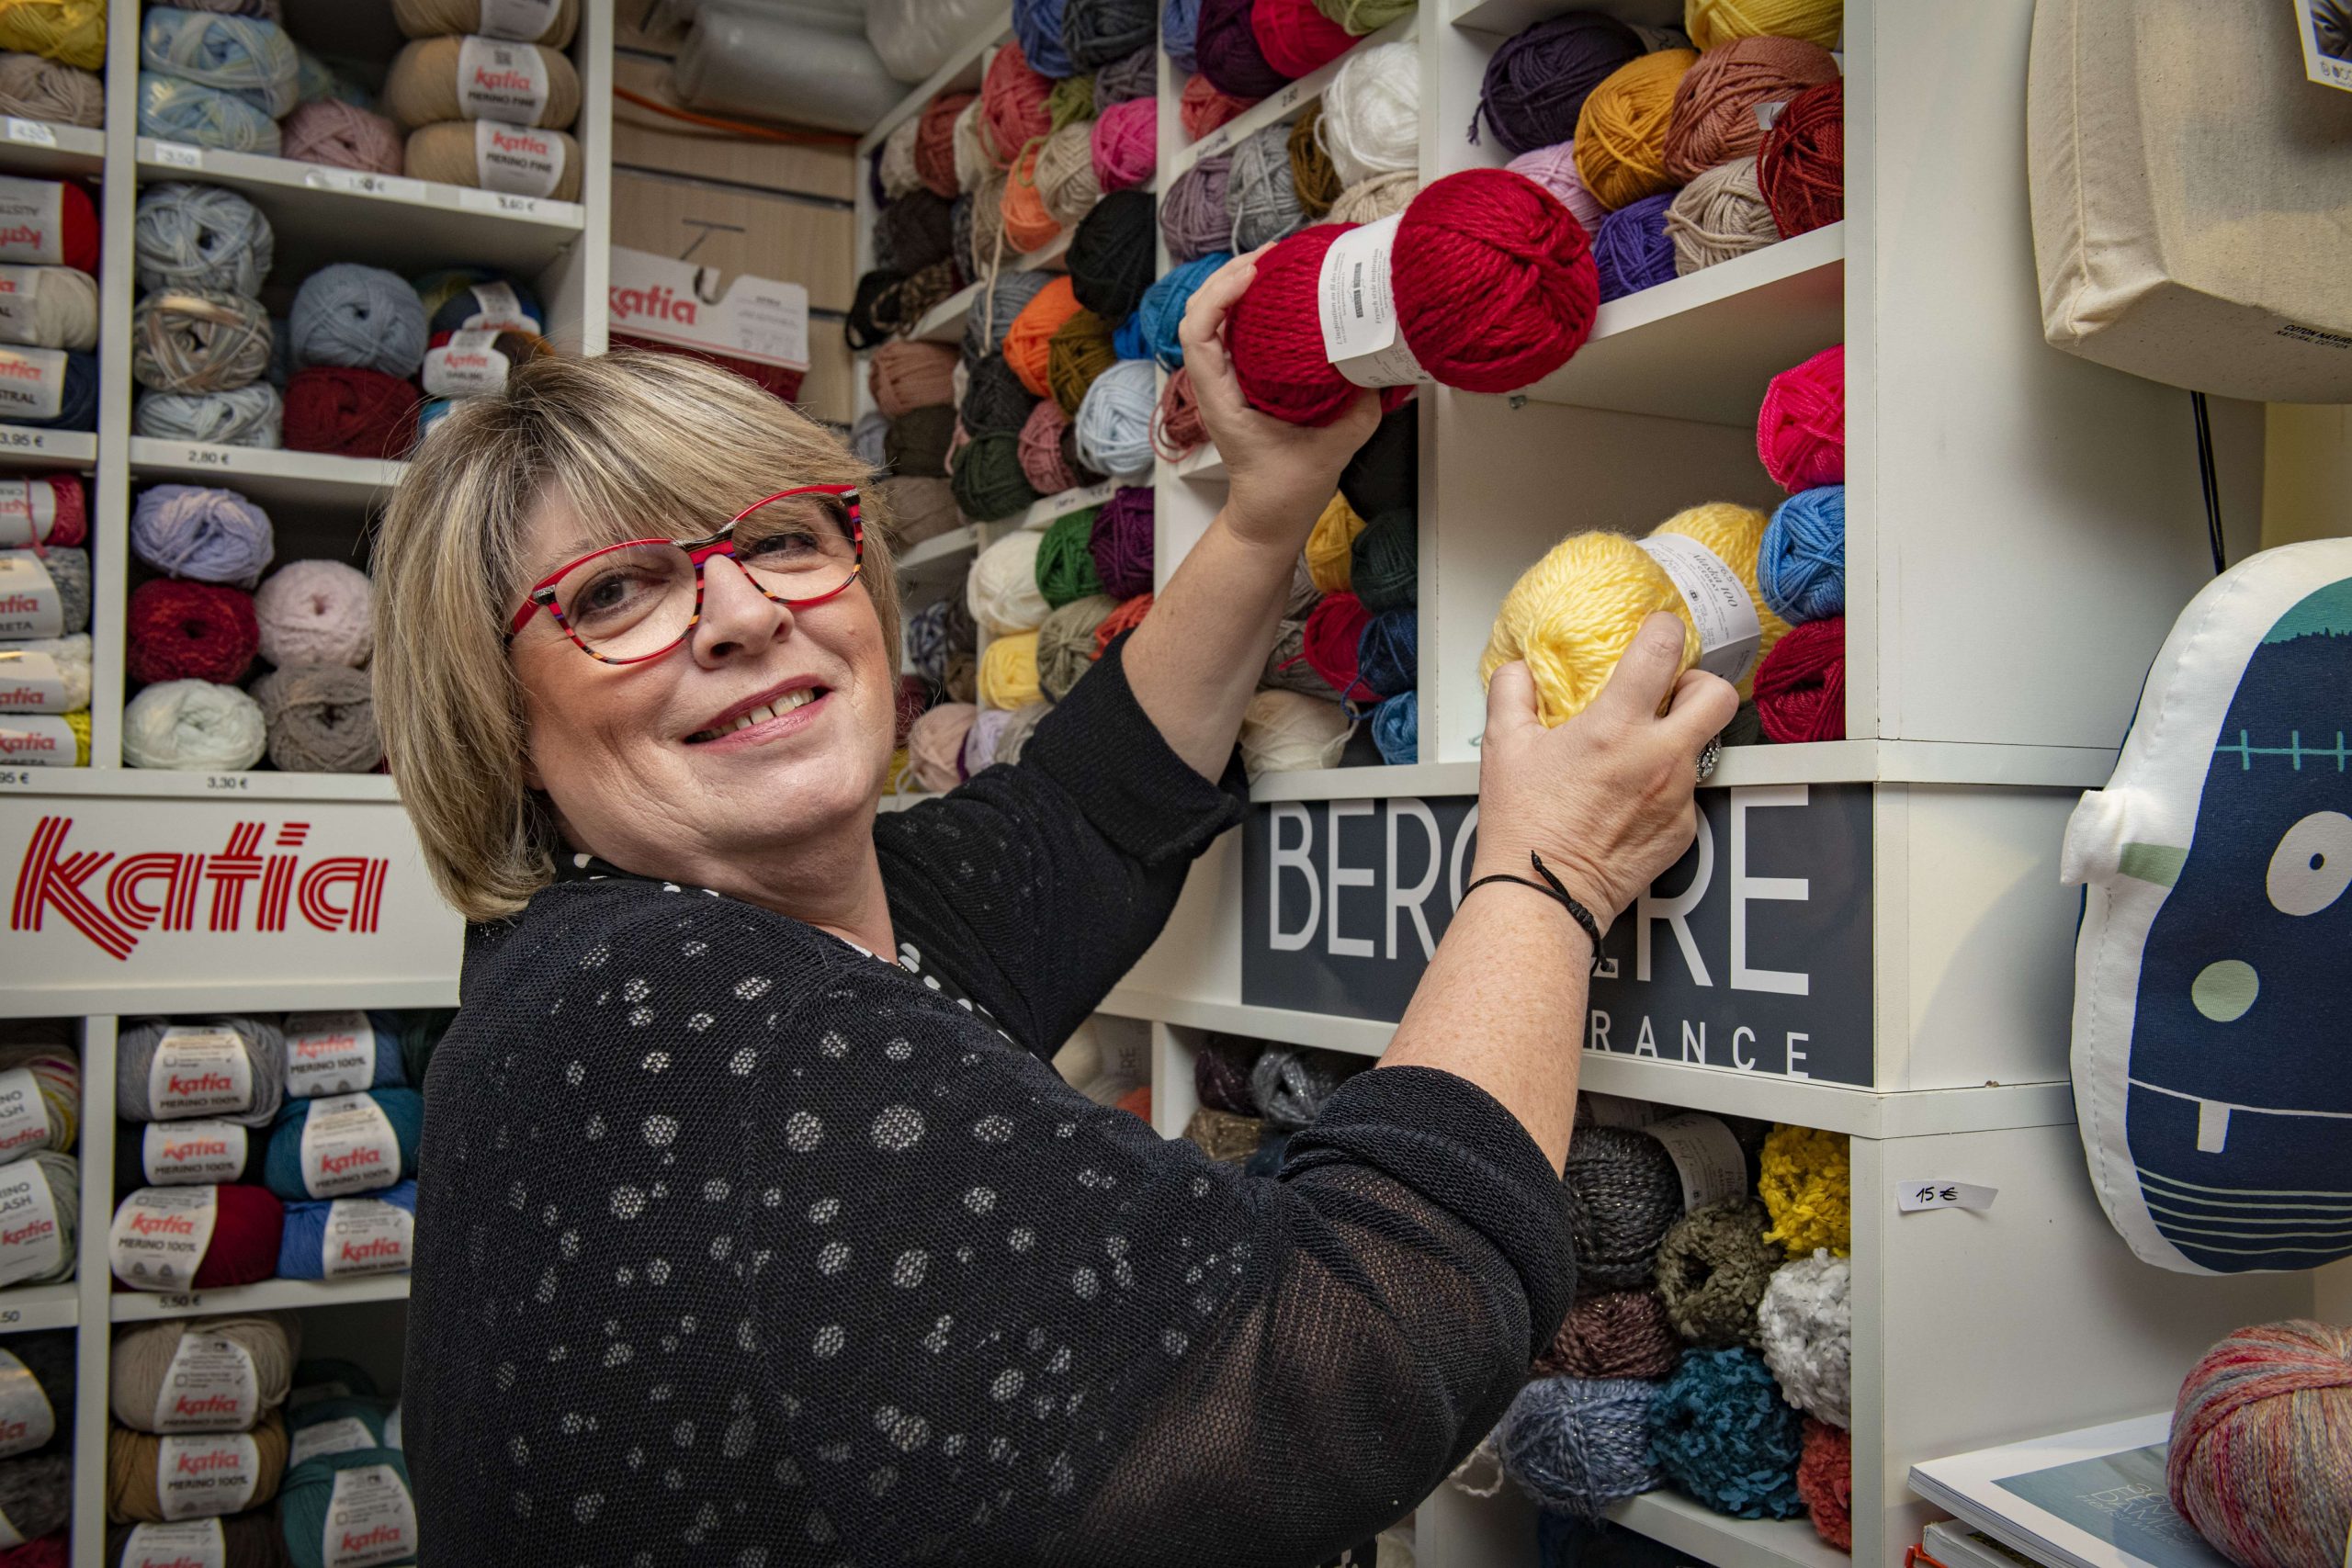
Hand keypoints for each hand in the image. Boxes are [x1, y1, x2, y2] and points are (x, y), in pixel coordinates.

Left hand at [1179, 247, 1381, 550]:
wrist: (1269, 517)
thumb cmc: (1286, 490)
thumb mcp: (1332, 450)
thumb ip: (1360, 409)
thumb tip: (1384, 365)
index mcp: (1221, 399)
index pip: (1199, 333)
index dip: (1220, 294)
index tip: (1255, 274)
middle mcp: (1215, 384)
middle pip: (1200, 312)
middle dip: (1230, 274)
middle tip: (1275, 254)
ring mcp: (1223, 381)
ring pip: (1213, 318)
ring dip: (1236, 285)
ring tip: (1275, 262)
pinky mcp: (1239, 380)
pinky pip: (1233, 332)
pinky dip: (1248, 305)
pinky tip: (1279, 293)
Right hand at [1473, 614, 1737, 933]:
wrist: (1544, 893)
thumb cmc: (1525, 825)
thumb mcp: (1504, 747)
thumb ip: (1512, 693)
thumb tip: (1520, 670)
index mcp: (1615, 727)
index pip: (1664, 650)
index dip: (1666, 628)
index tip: (1658, 630)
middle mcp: (1658, 757)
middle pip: (1717, 695)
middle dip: (1699, 684)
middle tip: (1672, 693)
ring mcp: (1678, 795)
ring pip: (1702, 747)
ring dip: (1678, 740)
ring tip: (1640, 755)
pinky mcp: (1684, 830)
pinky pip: (1688, 793)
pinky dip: (1666, 787)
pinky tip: (1633, 799)